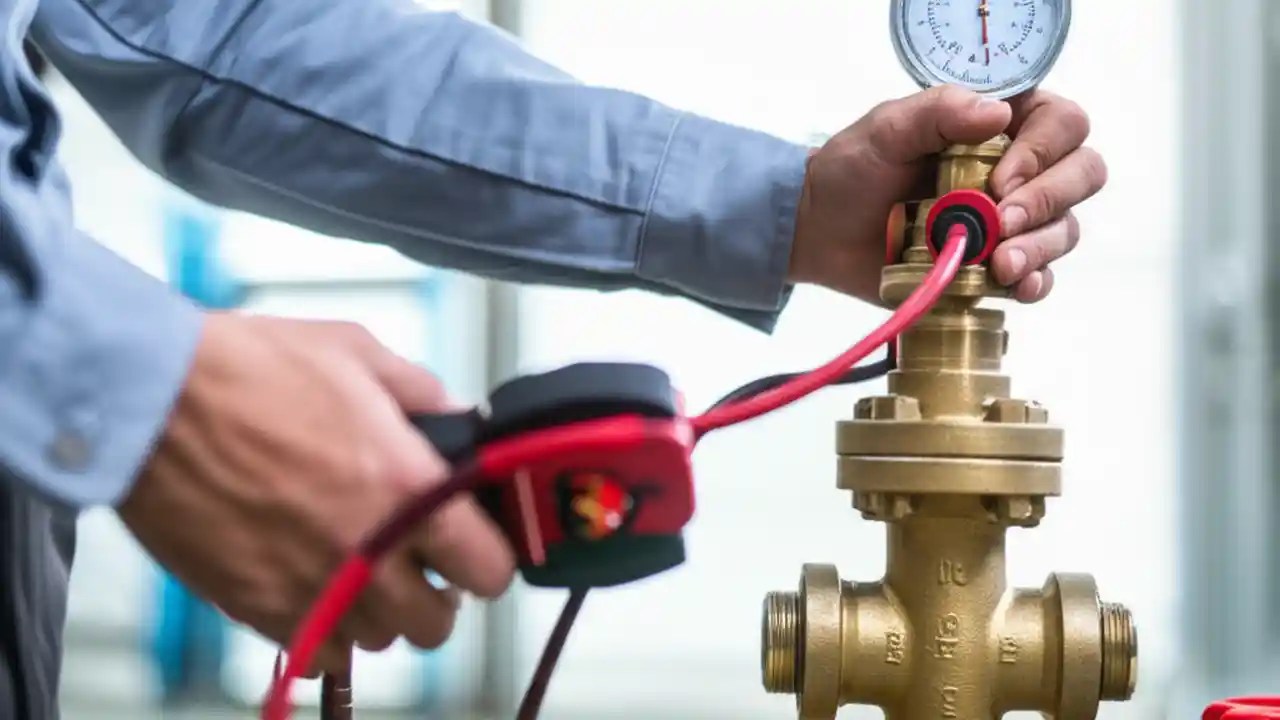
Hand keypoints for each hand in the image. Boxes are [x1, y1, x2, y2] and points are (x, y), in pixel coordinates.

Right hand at [118, 313, 514, 674]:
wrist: (152, 399)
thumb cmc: (250, 370)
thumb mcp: (357, 354)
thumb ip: (422, 392)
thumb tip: (457, 414)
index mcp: (410, 490)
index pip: (490, 570)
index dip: (486, 559)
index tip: (472, 547)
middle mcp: (370, 552)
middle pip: (438, 623)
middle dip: (435, 592)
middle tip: (416, 559)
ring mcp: (313, 588)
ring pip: (379, 641)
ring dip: (380, 611)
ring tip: (359, 567)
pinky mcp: (259, 608)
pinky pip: (319, 653)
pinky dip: (326, 631)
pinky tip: (315, 587)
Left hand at [788, 85, 1105, 303]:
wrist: (821, 233)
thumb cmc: (852, 172)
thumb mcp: (886, 129)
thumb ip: (938, 112)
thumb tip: (997, 114)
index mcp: (1002, 126)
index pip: (1063, 124)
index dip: (1045, 151)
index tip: (1001, 179)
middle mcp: (1020, 171)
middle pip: (1081, 175)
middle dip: (1048, 200)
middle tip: (1001, 221)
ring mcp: (1012, 223)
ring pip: (1064, 229)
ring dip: (1041, 247)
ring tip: (999, 263)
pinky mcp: (996, 268)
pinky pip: (1039, 277)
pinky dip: (1035, 282)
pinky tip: (1015, 286)